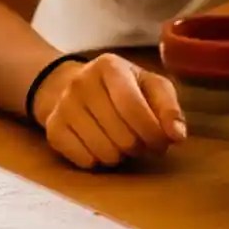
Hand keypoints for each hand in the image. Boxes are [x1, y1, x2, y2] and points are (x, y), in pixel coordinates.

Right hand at [34, 54, 186, 169]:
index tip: (162, 142)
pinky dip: (98, 161)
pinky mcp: (52, 128)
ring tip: (120, 143)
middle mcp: (81, 82)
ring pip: (104, 152)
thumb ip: (168, 107)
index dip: (154, 133)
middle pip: (122, 135)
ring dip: (120, 156)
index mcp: (109, 66)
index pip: (134, 108)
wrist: (70, 86)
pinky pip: (84, 160)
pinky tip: (98, 146)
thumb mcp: (149, 86)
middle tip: (140, 141)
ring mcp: (63, 105)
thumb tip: (176, 135)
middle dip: (139, 146)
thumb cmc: (121, 89)